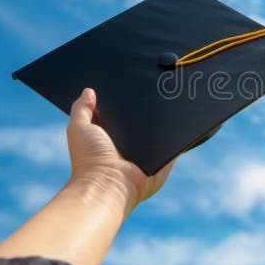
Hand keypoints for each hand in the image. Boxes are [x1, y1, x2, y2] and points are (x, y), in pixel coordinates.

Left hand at [66, 88, 174, 215]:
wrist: (108, 183)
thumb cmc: (89, 159)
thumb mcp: (78, 128)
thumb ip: (81, 109)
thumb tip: (89, 91)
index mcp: (111, 138)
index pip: (121, 115)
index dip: (125, 100)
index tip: (133, 81)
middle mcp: (130, 147)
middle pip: (143, 122)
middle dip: (149, 107)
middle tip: (158, 83)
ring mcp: (149, 155)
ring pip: (162, 133)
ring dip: (167, 120)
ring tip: (174, 93)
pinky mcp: (164, 162)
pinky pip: (176, 146)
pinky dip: (181, 134)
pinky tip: (185, 115)